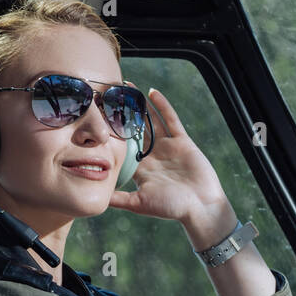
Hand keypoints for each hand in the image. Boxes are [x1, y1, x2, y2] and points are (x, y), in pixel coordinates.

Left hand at [107, 88, 226, 222]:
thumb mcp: (139, 204)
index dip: (109, 133)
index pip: (121, 147)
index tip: (95, 118)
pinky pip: (170, 120)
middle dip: (122, 113)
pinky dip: (162, 106)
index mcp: (140, 169)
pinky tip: (151, 92)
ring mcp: (167, 147)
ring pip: (150, 121)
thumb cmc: (171, 208)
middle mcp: (152, 155)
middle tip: (107, 95)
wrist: (201, 206)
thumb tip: (94, 197)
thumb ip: (118, 199)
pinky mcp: (182, 141)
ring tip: (126, 87)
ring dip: (139, 104)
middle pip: (133, 129)